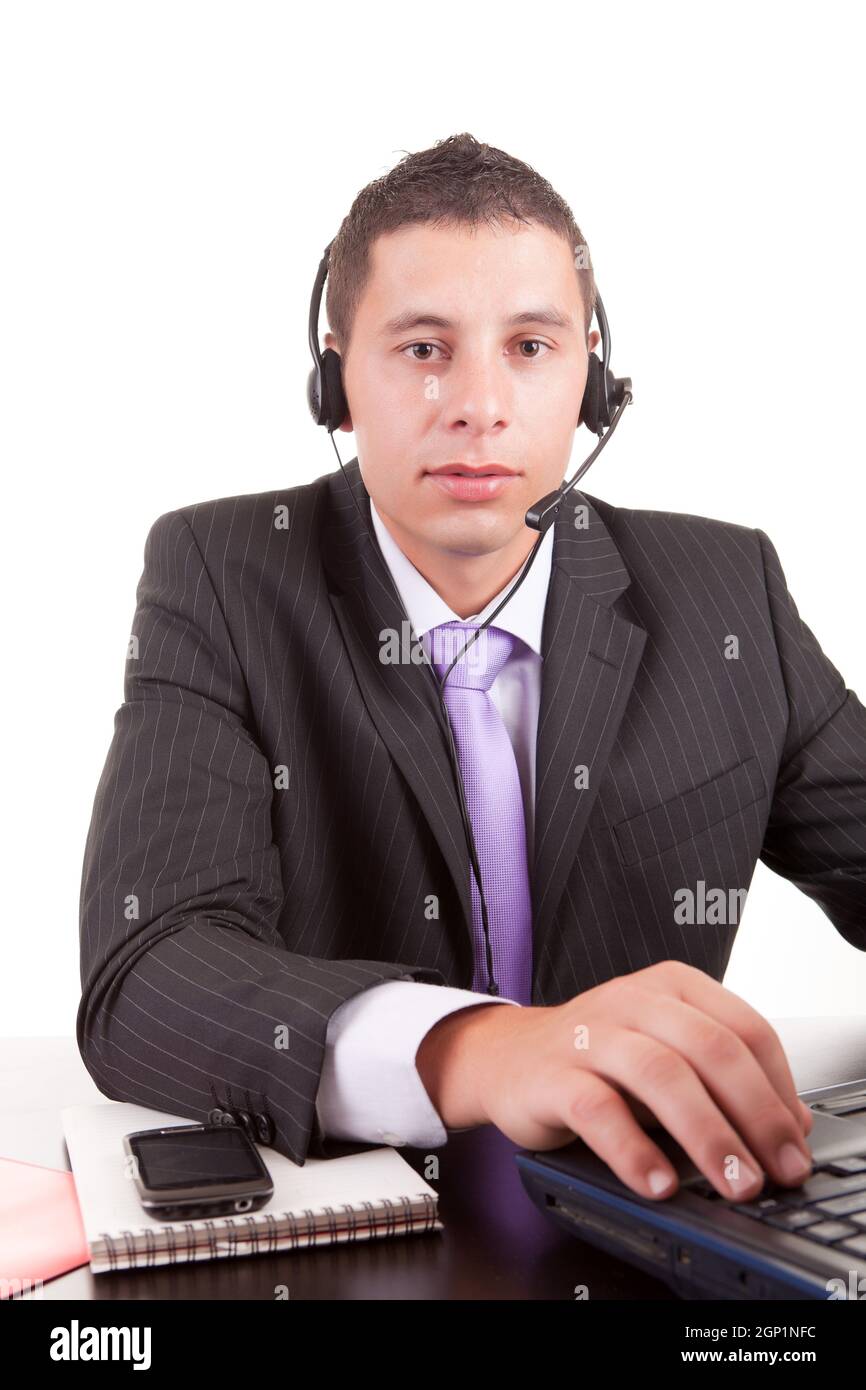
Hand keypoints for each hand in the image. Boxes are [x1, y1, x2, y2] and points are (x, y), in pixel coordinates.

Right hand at [416, 961, 812, 1201]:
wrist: (507, 1056)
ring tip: (730, 1181)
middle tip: (773, 1171)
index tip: (792, 1143)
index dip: (778, 1090)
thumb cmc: (598, 1059)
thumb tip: (789, 1127)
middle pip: (711, 1048)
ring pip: (660, 1074)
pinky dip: (633, 1150)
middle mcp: (634, 1000)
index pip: (745, 1028)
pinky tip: (657, 1183)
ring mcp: (590, 1033)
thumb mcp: (668, 1054)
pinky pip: (598, 1108)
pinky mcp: (552, 1074)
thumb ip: (724, 1081)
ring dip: (705, 1134)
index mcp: (673, 987)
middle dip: (754, 1116)